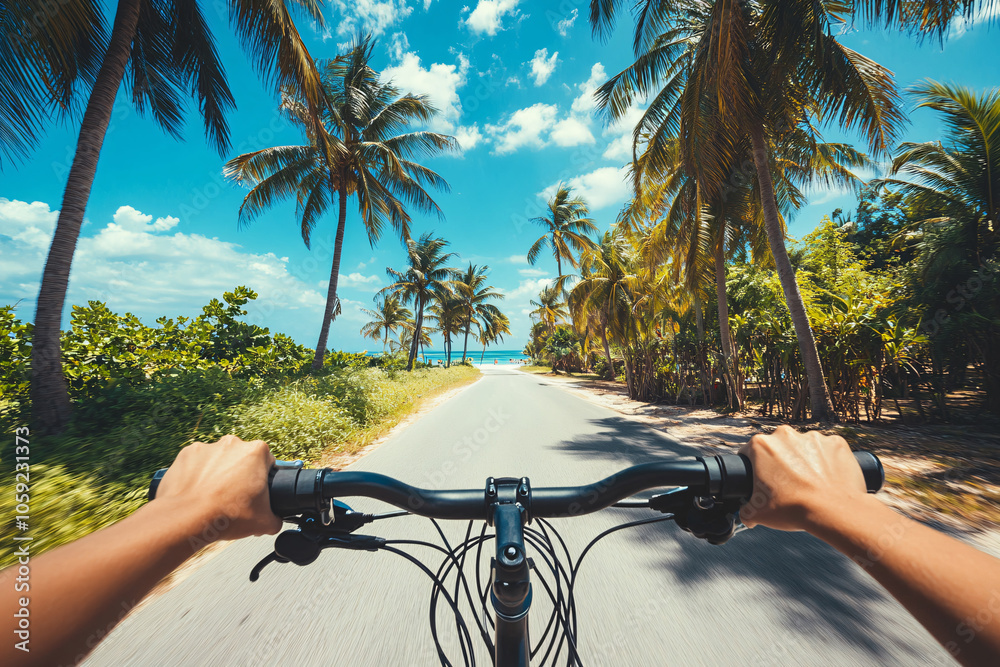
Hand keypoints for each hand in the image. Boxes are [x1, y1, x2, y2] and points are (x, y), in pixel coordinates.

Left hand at [154, 435, 281, 540]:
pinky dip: (197, 474)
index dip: (263, 477)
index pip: (267, 461)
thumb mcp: (264, 523)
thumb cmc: (226, 516)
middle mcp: (232, 443)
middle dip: (239, 473)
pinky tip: (197, 492)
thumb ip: (275, 519)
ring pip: (218, 459)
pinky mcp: (186, 454)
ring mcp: (207, 447)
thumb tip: (274, 521)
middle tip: (234, 496)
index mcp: (256, 452)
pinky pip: (196, 463)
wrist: (187, 519)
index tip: (255, 490)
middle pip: (241, 457)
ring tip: (213, 496)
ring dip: (217, 472)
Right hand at [738, 425, 868, 531]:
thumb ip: (745, 511)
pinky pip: (828, 451)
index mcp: (761, 445)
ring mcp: (813, 437)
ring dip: (805, 460)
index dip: (754, 467)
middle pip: (778, 447)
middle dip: (781, 461)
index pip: (750, 452)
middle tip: (787, 484)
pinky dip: (828, 462)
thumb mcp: (757, 513)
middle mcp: (785, 435)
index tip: (763, 479)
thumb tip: (746, 516)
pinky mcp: (836, 443)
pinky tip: (827, 479)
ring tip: (810, 483)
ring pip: (804, 447)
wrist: (832, 512)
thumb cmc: (792, 510)